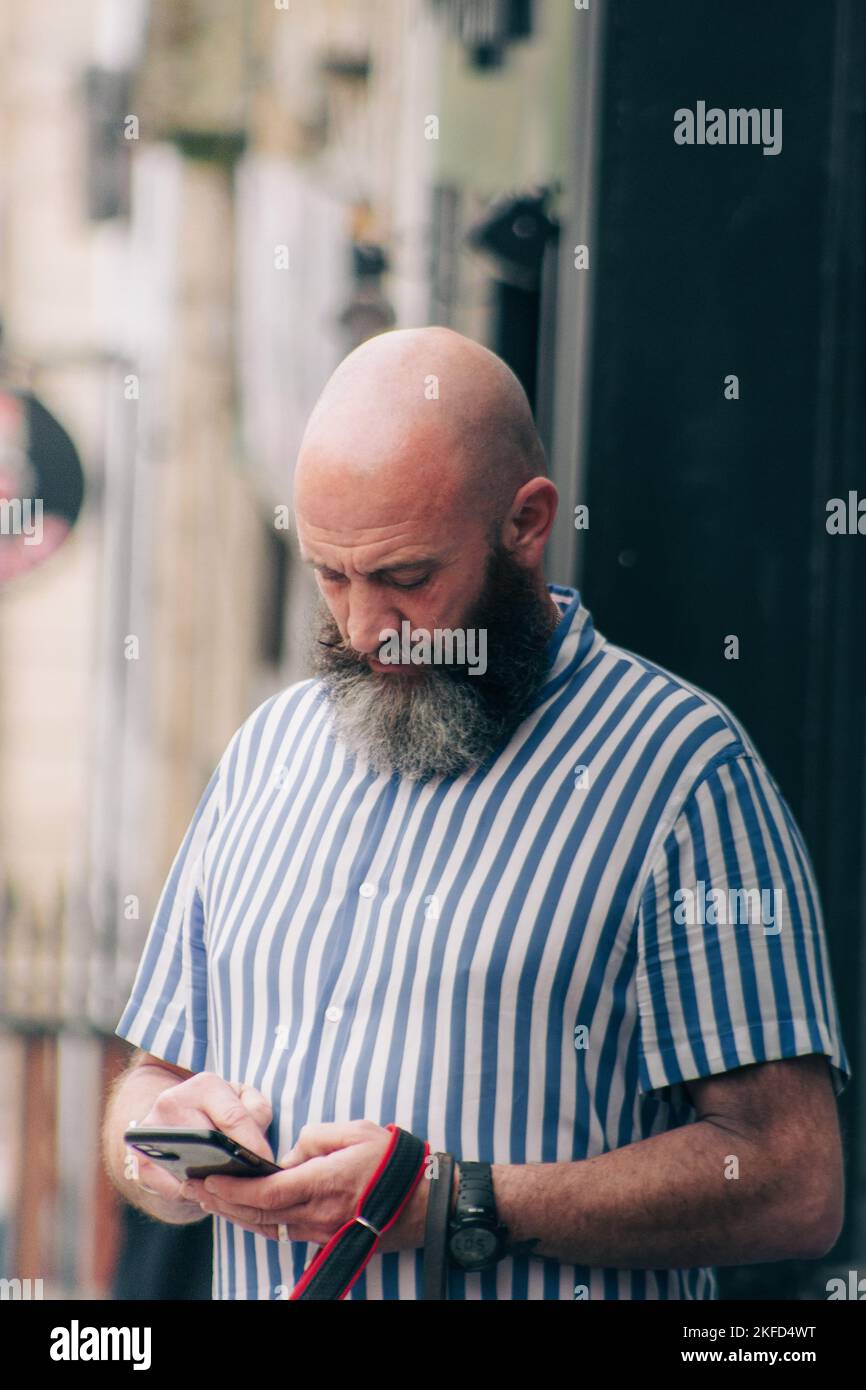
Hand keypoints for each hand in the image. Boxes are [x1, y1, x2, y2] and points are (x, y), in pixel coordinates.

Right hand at [126, 1071, 273, 1207]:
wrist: (174, 1119)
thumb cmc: (219, 1111)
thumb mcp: (241, 1100)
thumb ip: (257, 1111)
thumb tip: (257, 1146)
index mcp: (204, 1085)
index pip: (234, 1117)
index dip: (254, 1145)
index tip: (267, 1165)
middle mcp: (173, 1102)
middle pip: (211, 1144)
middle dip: (236, 1167)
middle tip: (255, 1185)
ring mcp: (152, 1131)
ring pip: (191, 1169)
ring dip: (215, 1186)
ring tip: (235, 1193)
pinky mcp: (140, 1158)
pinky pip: (172, 1188)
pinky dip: (193, 1196)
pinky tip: (209, 1197)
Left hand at [180, 1119, 427, 1251]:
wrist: (422, 1202)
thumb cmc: (391, 1162)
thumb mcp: (355, 1132)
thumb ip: (314, 1138)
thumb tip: (288, 1155)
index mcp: (323, 1185)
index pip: (267, 1193)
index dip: (234, 1188)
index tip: (209, 1177)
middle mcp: (317, 1215)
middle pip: (257, 1215)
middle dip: (222, 1201)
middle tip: (194, 1186)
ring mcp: (319, 1231)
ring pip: (265, 1227)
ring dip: (233, 1214)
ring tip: (208, 1198)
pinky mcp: (323, 1237)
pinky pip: (280, 1232)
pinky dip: (255, 1221)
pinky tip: (240, 1211)